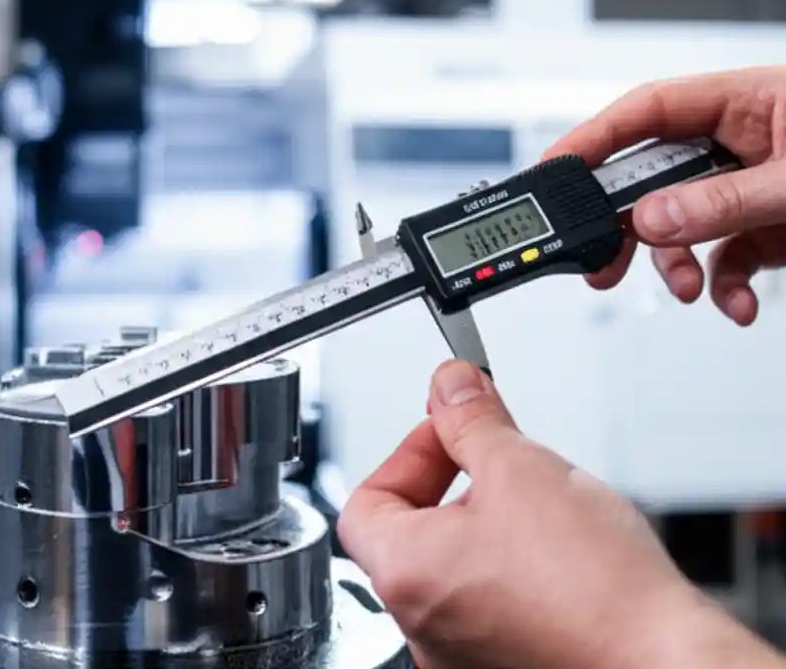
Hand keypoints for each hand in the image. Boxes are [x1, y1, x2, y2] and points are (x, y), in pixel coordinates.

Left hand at [338, 361, 782, 668]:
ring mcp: (459, 652)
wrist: (663, 663)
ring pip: (455, 569)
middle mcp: (420, 622)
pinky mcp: (504, 662)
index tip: (451, 430)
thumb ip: (472, 419)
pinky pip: (490, 605)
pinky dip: (514, 573)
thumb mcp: (523, 468)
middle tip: (502, 462)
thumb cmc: (596, 591)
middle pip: (410, 533)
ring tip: (542, 512)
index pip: (366, 498)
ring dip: (488, 528)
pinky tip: (561, 561)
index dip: (410, 453)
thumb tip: (450, 387)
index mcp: (404, 573)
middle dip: (455, 485)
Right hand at [544, 66, 785, 325]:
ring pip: (681, 225)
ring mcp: (751, 186)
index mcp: (747, 101)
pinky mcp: (767, 227)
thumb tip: (654, 218)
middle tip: (597, 254)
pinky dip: (723, 287)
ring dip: (675, 264)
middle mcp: (743, 141)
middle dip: (625, 223)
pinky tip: (735, 302)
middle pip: (652, 177)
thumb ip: (728, 200)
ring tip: (686, 288)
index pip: (650, 111)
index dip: (596, 137)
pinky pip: (725, 258)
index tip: (555, 171)